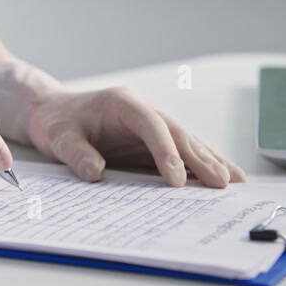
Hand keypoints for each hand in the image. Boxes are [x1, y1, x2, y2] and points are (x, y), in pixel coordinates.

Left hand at [26, 87, 245, 187]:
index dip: (166, 151)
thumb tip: (95, 172)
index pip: (151, 125)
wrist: (51, 113)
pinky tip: (220, 176)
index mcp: (122, 103)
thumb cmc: (55, 123)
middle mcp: (142, 111)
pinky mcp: (150, 141)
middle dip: (200, 158)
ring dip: (209, 161)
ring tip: (234, 182)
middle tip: (221, 183)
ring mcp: (149, 125)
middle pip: (177, 133)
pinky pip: (179, 151)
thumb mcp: (57, 137)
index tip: (177, 179)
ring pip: (185, 141)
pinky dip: (199, 164)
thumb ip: (76, 153)